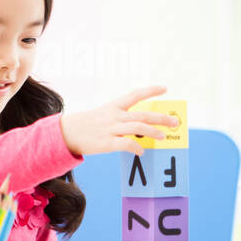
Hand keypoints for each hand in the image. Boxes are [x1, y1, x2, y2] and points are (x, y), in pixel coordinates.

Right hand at [58, 85, 179, 156]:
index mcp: (114, 107)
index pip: (135, 95)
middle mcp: (115, 116)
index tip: (165, 89)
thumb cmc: (86, 125)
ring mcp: (111, 129)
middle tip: (175, 122)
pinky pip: (126, 144)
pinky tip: (141, 152)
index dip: (151, 91)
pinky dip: (136, 148)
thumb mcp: (103, 115)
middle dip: (161, 118)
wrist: (66, 133)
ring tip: (163, 137)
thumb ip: (120, 119)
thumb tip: (139, 126)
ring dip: (153, 132)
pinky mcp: (106, 143)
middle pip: (143, 114)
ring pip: (137, 127)